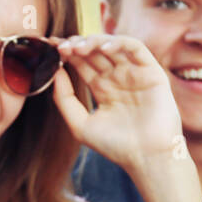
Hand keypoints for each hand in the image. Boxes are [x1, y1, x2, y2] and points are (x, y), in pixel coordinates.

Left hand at [53, 34, 183, 173]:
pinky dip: (119, 43)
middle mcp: (118, 78)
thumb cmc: (115, 146)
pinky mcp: (151, 72)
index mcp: (102, 88)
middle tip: (60, 45)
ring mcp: (134, 73)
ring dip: (94, 42)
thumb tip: (54, 72)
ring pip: (112, 46)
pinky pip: (135, 49)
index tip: (49, 47)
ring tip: (77, 47)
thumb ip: (64, 99)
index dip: (66, 53)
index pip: (82, 62)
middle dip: (76, 45)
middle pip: (94, 52)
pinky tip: (103, 49)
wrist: (146, 159)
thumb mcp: (80, 124)